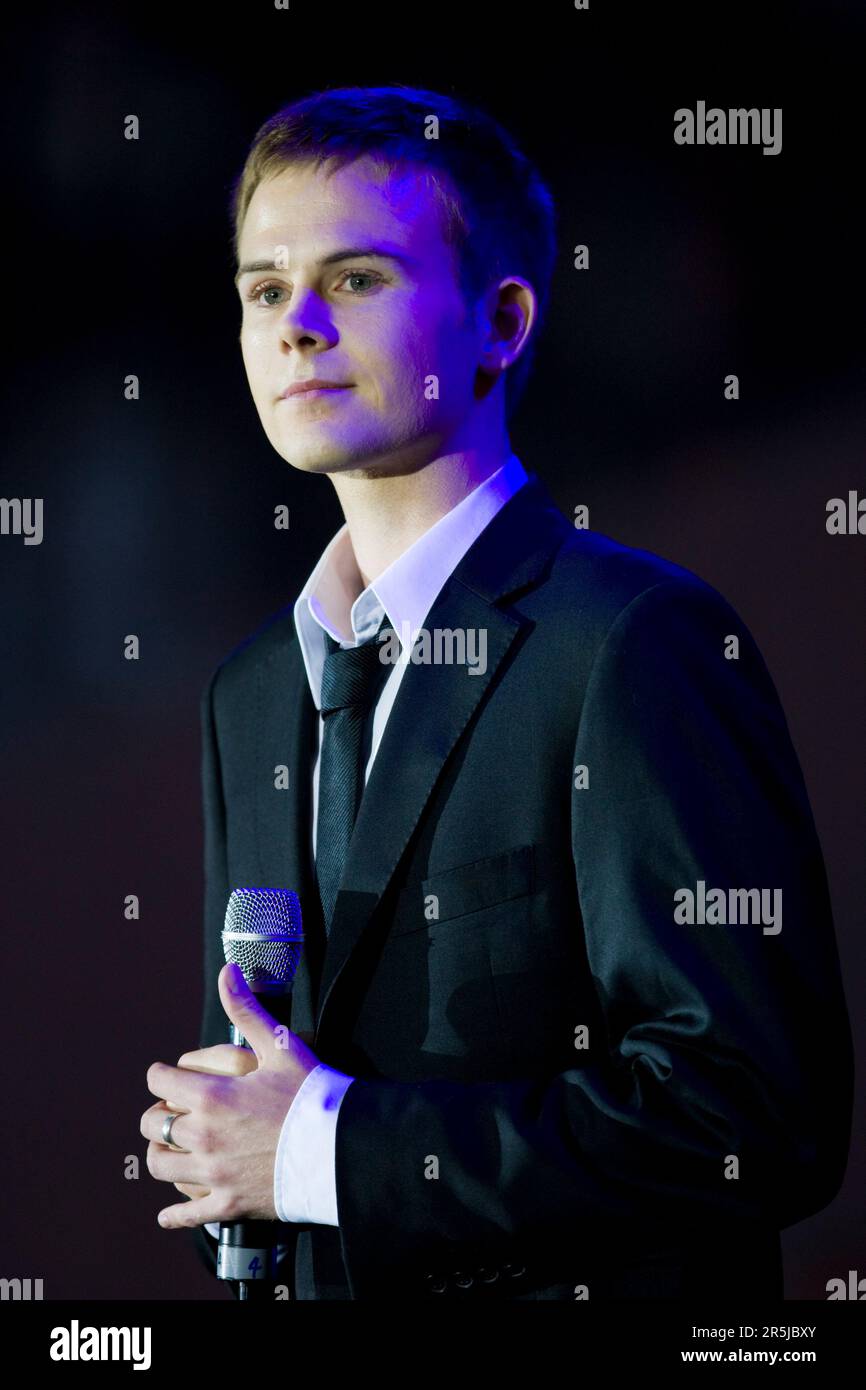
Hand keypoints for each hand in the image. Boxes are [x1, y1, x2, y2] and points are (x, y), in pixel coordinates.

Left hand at [140, 963, 320, 1227]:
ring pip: (160, 1167)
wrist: (340, 1148)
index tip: (173, 1076)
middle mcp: (203, 1136)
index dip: (164, 1074)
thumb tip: (228, 972)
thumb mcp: (280, 1045)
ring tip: (176, 1147)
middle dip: (158, 1113)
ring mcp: (213, 1173)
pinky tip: (170, 1210)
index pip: (160, 1080)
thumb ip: (246, 1009)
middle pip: (152, 1124)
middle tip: (175, 1110)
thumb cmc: (312, 1094)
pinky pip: (186, 1214)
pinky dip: (174, 1213)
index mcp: (212, 1095)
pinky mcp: (227, 1204)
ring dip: (161, 1155)